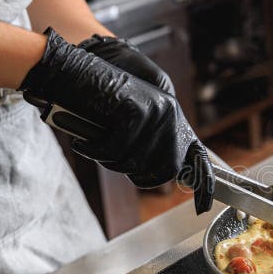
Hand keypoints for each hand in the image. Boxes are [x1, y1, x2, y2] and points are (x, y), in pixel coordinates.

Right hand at [20, 28, 213, 213]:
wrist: (70, 67)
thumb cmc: (93, 101)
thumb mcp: (126, 126)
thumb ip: (147, 145)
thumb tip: (161, 176)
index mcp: (172, 118)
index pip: (197, 157)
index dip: (203, 184)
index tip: (202, 206)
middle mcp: (171, 113)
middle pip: (165, 170)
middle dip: (135, 173)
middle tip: (109, 156)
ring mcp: (156, 110)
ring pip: (136, 162)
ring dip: (109, 159)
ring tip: (94, 141)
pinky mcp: (136, 109)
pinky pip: (117, 150)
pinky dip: (96, 149)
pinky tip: (85, 139)